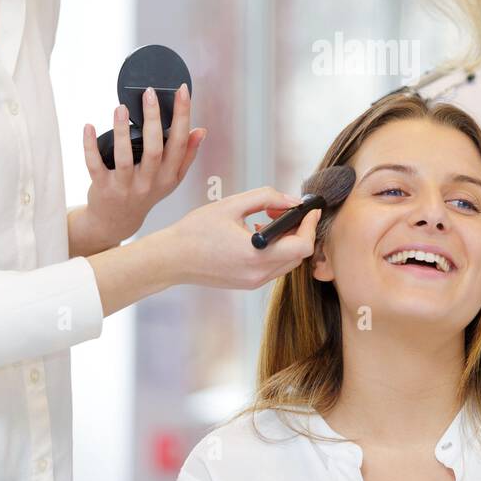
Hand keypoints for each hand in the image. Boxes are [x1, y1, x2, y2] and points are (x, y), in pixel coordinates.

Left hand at [81, 84, 205, 247]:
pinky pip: (95, 165)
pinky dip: (90, 146)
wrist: (116, 222)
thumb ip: (187, 155)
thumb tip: (201, 130)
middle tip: (150, 93)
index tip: (182, 90)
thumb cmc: (145, 194)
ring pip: (125, 157)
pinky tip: (89, 126)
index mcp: (169, 176)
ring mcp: (125, 187)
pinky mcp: (103, 188)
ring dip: (122, 131)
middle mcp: (149, 182)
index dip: (183, 115)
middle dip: (154, 119)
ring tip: (121, 107)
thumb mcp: (171, 179)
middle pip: (155, 149)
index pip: (180, 143)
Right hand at [162, 187, 321, 290]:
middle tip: (285, 210)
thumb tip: (291, 199)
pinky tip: (258, 232)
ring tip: (269, 218)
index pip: (302, 246)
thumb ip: (266, 197)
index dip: (310, 225)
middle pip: (299, 254)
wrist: (171, 259)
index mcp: (255, 255)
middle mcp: (258, 274)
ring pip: (288, 262)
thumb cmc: (195, 231)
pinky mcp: (248, 283)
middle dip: (299, 229)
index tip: (309, 209)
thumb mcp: (231, 204)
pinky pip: (274, 267)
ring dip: (288, 239)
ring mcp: (253, 282)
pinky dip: (276, 249)